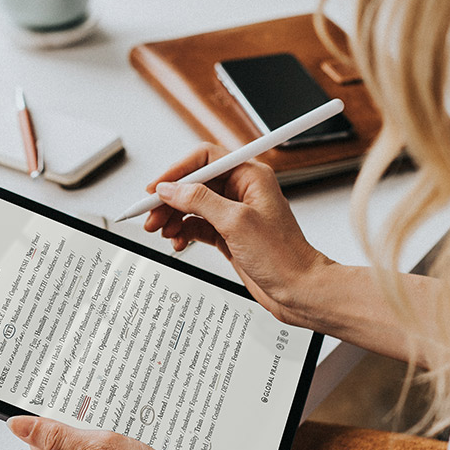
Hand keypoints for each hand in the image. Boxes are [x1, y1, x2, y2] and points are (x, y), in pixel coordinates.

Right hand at [144, 144, 331, 324]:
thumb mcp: (236, 222)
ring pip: (192, 206)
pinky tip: (177, 241)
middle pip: (194, 184)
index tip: (156, 188)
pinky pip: (197, 226)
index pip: (205, 159)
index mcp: (250, 176)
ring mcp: (234, 214)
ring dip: (173, 217)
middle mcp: (242, 191)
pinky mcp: (229, 234)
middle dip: (170, 199)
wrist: (299, 290)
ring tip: (160, 230)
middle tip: (151, 215)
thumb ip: (200, 201)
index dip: (177, 172)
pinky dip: (183, 232)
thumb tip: (171, 189)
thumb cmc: (283, 256)